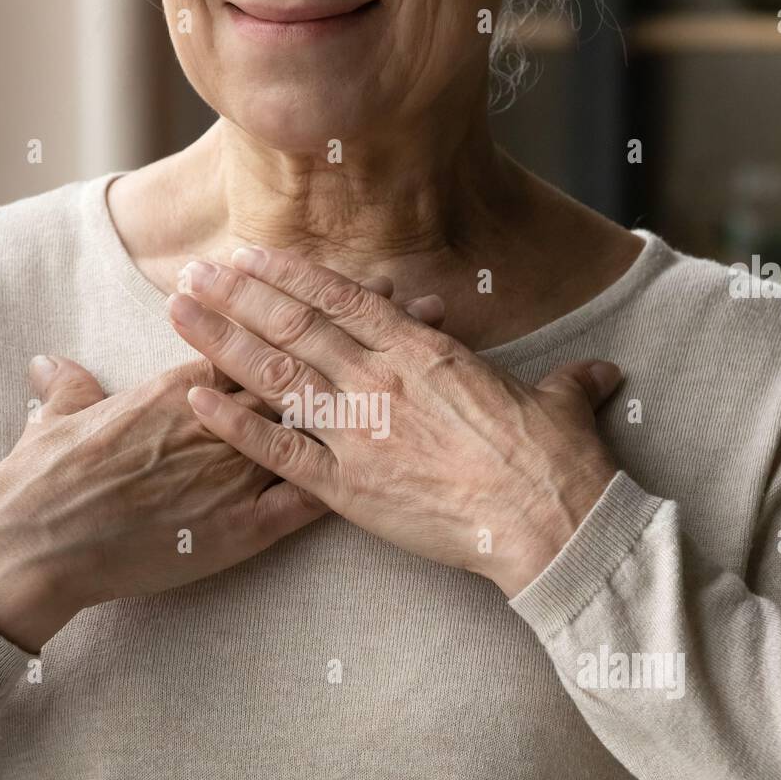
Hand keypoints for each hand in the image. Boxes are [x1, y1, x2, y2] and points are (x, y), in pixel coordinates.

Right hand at [0, 278, 436, 651]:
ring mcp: (232, 474)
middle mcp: (217, 420)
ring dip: (375, 400)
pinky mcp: (237, 530)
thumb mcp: (51, 422)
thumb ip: (65, 391)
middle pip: (305, 367)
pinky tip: (393, 472)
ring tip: (428, 376)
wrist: (37, 546)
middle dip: (365, 334)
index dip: (307, 306)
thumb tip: (50, 367)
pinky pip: (301, 505)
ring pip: (316, 428)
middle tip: (421, 303)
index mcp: (176, 387)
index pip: (256, 333)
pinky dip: (345, 487)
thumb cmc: (41, 481)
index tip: (350, 282)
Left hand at [167, 249, 623, 598]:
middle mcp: (381, 380)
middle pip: (293, 324)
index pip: (342, 298)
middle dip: (238, 294)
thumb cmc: (558, 462)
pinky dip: (232, 423)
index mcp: (425, 351)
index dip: (289, 274)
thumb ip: (570, 384)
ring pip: (274, 373)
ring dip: (221, 339)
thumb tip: (602, 374)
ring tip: (177, 313)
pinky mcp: (347, 488)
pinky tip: (193, 396)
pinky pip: (276, 450)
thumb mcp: (565, 405)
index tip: (251, 255)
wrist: (550, 525)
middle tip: (193, 272)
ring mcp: (359, 432)